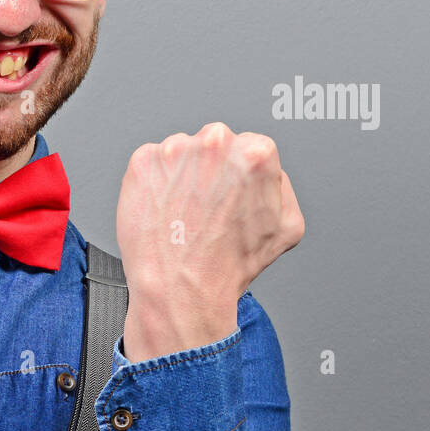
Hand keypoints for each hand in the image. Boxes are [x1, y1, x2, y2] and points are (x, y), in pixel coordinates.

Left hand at [115, 123, 304, 360]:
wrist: (181, 288)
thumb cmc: (229, 264)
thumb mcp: (287, 227)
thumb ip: (282, 187)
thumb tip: (269, 174)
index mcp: (255, 152)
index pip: (248, 147)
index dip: (239, 176)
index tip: (230, 195)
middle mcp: (214, 142)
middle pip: (214, 145)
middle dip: (210, 170)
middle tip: (206, 208)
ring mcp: (174, 149)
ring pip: (181, 154)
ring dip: (181, 176)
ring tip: (183, 214)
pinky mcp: (142, 163)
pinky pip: (151, 166)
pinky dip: (154, 184)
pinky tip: (163, 211)